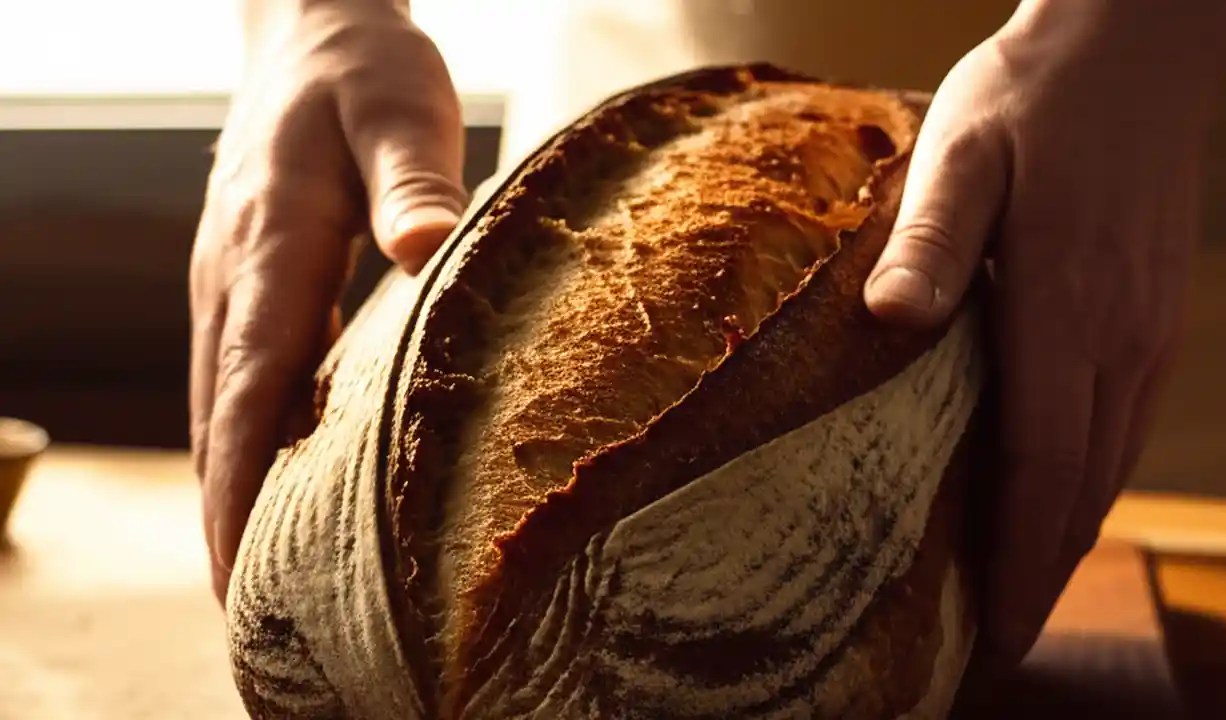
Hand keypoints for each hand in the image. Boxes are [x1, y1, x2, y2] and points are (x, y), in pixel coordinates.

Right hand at [189, 0, 466, 604]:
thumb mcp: (401, 104)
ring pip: (220, 406)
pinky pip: (234, 380)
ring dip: (229, 491)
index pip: (255, 384)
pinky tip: (267, 485)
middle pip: (224, 417)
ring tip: (254, 579)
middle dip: (229, 517)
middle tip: (252, 617)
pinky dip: (242, 444)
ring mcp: (229, 281)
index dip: (246, 484)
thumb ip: (415, 177)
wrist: (309, 28)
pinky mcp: (244, 282)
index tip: (243, 571)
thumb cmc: (365, 69)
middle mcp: (234, 276)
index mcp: (273, 243)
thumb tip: (423, 251)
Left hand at [863, 0, 1225, 662]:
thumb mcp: (961, 153)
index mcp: (1063, 308)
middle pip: (1081, 487)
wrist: (1132, 48)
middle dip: (1040, 574)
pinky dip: (1090, 482)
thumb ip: (929, 239)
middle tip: (995, 645)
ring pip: (1111, 464)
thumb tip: (890, 317)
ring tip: (1021, 593)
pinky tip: (1062, 497)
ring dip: (1067, 536)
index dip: (1016, 559)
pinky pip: (1125, 424)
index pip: (1039, 466)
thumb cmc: (1031, 101)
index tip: (991, 633)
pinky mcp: (1154, 314)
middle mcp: (1118, 337)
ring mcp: (1147, 329)